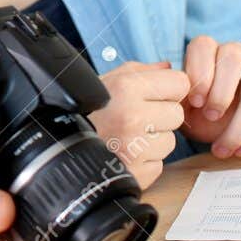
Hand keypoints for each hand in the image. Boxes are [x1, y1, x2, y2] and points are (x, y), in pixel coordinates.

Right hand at [87, 61, 188, 188]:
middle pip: (177, 114)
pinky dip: (146, 160)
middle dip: (162, 115)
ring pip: (170, 141)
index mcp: (128, 88)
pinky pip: (158, 163)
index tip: (158, 94)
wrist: (60, 144)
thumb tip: (169, 68)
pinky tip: (127, 151)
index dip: (170, 88)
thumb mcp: (107, 80)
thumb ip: (141, 71)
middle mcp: (134, 116)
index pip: (180, 83)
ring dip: (154, 140)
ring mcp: (137, 147)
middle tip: (138, 116)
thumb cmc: (85, 110)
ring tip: (128, 135)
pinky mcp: (138, 172)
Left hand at [181, 36, 240, 156]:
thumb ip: (177, 94)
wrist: (217, 126)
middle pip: (234, 62)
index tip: (195, 102)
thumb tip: (180, 93)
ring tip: (224, 148)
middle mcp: (237, 52)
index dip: (200, 73)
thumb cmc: (196, 110)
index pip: (204, 47)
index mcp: (207, 48)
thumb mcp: (180, 103)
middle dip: (221, 94)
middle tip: (210, 118)